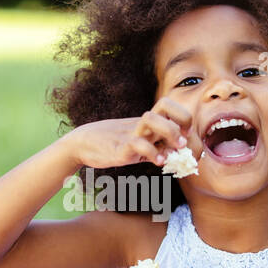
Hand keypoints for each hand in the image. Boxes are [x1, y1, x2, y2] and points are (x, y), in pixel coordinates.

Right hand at [65, 97, 192, 170]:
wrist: (81, 143)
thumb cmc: (113, 144)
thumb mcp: (137, 142)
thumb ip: (156, 145)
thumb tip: (177, 154)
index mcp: (146, 121)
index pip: (169, 105)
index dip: (183, 116)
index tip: (186, 134)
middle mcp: (140, 124)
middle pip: (165, 105)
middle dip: (181, 120)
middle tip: (182, 142)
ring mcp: (130, 134)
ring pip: (152, 120)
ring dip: (169, 133)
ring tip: (173, 151)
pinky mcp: (120, 147)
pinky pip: (138, 144)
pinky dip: (152, 153)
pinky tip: (158, 163)